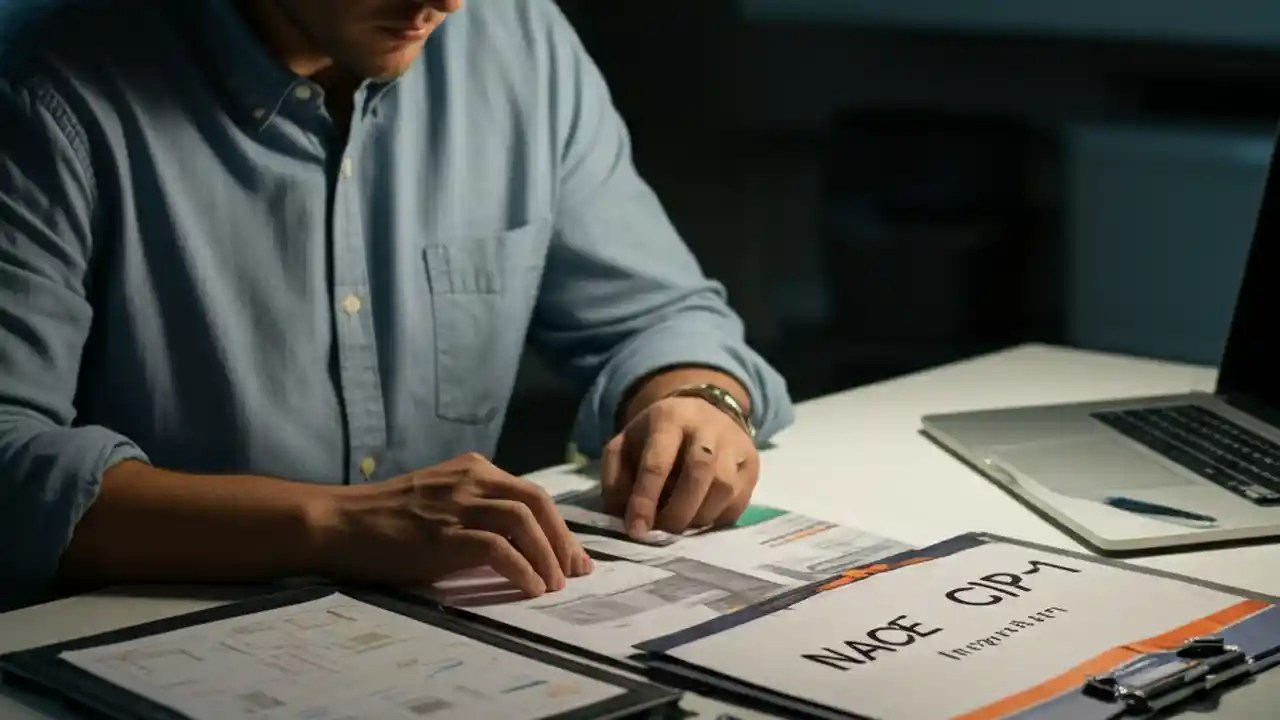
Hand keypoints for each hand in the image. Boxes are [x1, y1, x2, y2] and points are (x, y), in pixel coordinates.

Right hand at [319, 453, 592, 596]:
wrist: (339, 523)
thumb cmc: (387, 518)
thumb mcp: (441, 499)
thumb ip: (478, 508)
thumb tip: (522, 542)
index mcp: (474, 469)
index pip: (532, 493)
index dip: (560, 527)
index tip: (573, 557)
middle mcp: (471, 480)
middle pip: (536, 502)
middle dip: (563, 539)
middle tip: (576, 572)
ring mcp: (457, 505)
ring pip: (522, 521)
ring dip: (547, 555)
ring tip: (555, 585)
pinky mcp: (443, 534)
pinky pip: (496, 547)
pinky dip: (521, 568)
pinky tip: (530, 588)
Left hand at [601, 397, 758, 537]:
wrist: (702, 412)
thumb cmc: (656, 437)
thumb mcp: (626, 446)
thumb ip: (617, 479)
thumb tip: (622, 516)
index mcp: (669, 418)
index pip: (657, 462)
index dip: (645, 500)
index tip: (636, 530)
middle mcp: (707, 427)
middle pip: (698, 472)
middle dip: (677, 512)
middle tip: (661, 532)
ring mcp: (735, 444)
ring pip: (724, 488)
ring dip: (699, 517)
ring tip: (681, 525)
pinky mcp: (752, 464)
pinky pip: (739, 500)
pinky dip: (717, 518)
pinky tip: (700, 518)